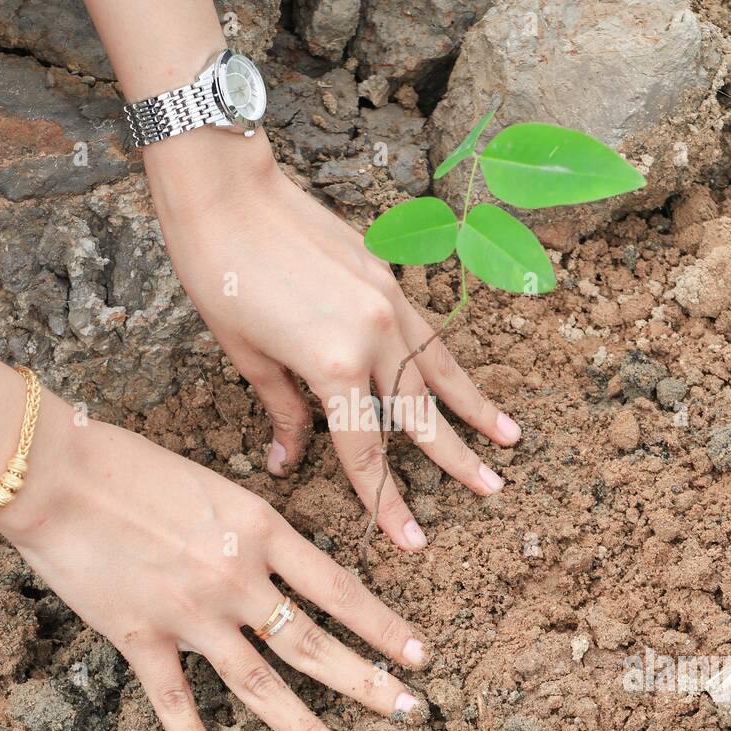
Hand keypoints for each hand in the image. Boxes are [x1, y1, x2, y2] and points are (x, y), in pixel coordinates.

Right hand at [0, 416, 428, 730]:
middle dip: (368, 682)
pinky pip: (177, 704)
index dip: (383, 626)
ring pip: (261, 685)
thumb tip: (283, 567)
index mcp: (260, 529)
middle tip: (412, 711)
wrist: (56, 475)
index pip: (340, 588)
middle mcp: (236, 577)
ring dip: (307, 730)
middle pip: (314, 643)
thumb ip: (253, 530)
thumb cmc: (130, 465)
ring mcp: (191, 615)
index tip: (418, 654)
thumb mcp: (216, 486)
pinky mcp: (141, 639)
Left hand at [148, 132, 522, 550]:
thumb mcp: (247, 357)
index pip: (366, 451)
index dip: (387, 501)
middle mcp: (374, 338)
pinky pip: (428, 334)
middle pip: (421, 415)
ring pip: (440, 371)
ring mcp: (388, 305)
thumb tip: (288, 460)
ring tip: (510, 439)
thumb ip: (282, 411)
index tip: (411, 540)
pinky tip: (462, 383)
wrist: (226, 190)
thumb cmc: (221, 276)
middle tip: (494, 490)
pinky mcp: (387, 278)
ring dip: (475, 408)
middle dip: (457, 459)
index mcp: (334, 366)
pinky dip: (448, 364)